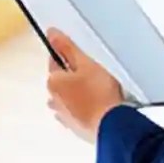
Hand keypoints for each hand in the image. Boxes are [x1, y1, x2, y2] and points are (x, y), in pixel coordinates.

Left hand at [45, 29, 125, 143]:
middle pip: (63, 81)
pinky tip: (101, 107)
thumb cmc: (100, 95)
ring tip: (101, 93)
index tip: (83, 59)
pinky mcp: (77, 128)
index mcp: (53, 82)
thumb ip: (67, 47)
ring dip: (81, 94)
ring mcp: (65, 116)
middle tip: (96, 76)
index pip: (56, 61)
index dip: (70, 57)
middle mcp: (54, 100)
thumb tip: (51, 34)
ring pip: (70, 98)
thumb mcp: (86, 63)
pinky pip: (79, 113)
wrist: (112, 127)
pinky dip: (87, 109)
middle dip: (76, 77)